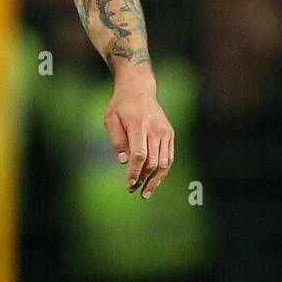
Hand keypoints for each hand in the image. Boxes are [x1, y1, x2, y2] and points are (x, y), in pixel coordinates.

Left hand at [103, 71, 174, 198]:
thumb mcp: (111, 119)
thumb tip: (123, 162)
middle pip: (153, 161)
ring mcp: (165, 132)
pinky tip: (154, 181)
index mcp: (139, 125)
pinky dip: (163, 171)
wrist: (139, 89)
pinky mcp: (170, 134)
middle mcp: (155, 129)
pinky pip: (169, 157)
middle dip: (143, 179)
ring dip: (155, 180)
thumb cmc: (121, 105)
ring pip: (164, 162)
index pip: (139, 154)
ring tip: (145, 192)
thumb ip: (117, 140)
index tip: (129, 184)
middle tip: (132, 190)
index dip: (135, 172)